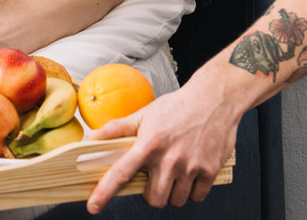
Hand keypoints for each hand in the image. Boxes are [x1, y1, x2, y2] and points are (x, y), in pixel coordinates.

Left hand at [84, 79, 239, 213]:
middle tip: (153, 179)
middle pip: (153, 199)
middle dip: (150, 194)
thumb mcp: (144, 113)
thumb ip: (118, 128)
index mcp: (148, 144)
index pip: (121, 173)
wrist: (213, 100)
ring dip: (172, 194)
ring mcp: (190, 167)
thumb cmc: (177, 106)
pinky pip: (197, 197)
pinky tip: (189, 175)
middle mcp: (168, 159)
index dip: (104, 192)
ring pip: (175, 201)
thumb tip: (94, 136)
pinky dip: (192, 192)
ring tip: (172, 175)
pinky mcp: (210, 171)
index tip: (93, 207)